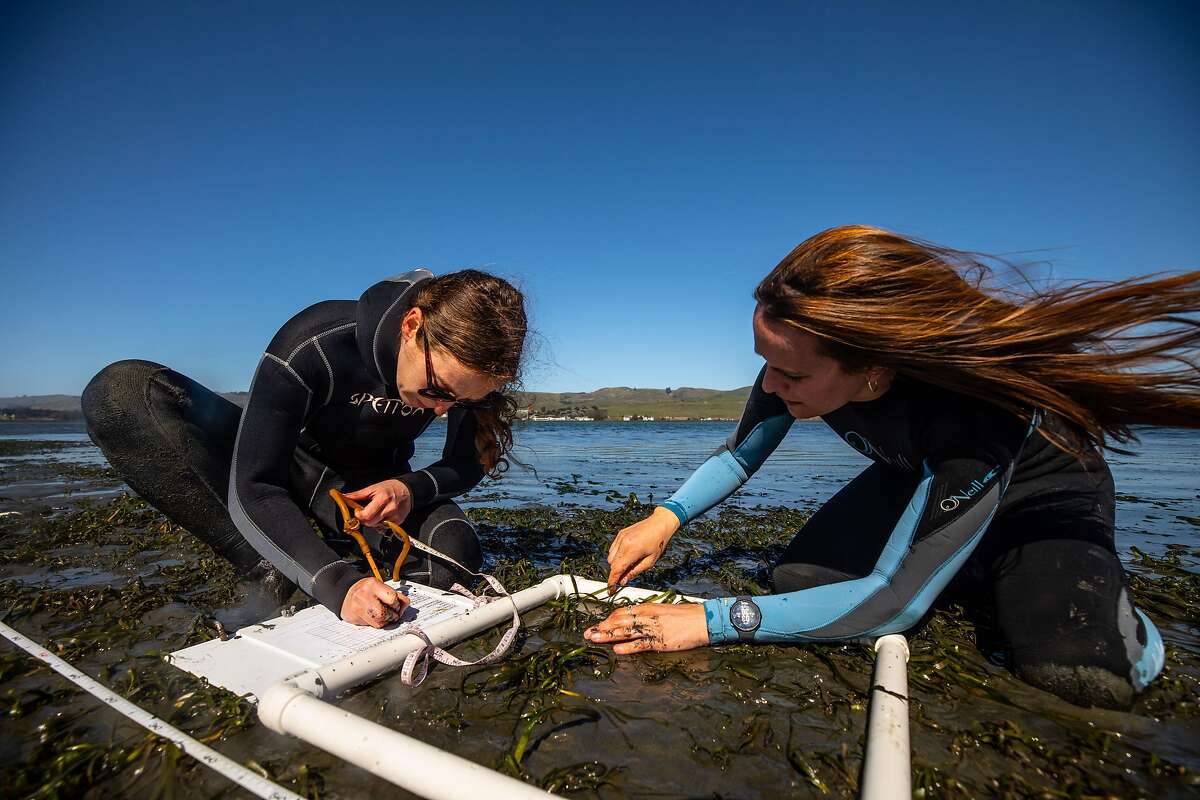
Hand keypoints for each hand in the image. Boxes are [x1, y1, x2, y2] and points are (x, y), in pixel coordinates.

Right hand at [340, 577, 410, 627]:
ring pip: (379, 622)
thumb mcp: (379, 586)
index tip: (397, 604)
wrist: (345, 593)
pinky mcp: (355, 617)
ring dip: (386, 621)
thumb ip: (394, 594)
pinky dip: (378, 623)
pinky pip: (372, 625)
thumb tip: (405, 604)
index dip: (397, 604)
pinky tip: (377, 618)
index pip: (392, 597)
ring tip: (385, 615)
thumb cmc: (365, 590)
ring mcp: (358, 607)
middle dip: (392, 615)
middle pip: (385, 613)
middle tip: (393, 612)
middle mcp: (364, 595)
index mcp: (373, 584)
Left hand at [343, 479, 412, 527]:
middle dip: (364, 519)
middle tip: (365, 512)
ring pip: (376, 527)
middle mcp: (390, 509)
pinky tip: (382, 516)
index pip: (366, 515)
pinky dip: (380, 523)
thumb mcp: (373, 488)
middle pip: (370, 523)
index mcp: (382, 499)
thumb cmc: (389, 488)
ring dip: (372, 522)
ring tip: (375, 512)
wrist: (407, 490)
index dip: (359, 515)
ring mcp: (395, 517)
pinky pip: (384, 528)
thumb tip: (343, 497)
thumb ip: (357, 495)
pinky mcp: (399, 522)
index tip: (358, 510)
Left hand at [583, 603, 708, 653]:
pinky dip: (628, 647)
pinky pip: (641, 644)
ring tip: (594, 638)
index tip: (599, 624)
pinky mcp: (660, 641)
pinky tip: (617, 649)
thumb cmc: (684, 615)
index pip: (622, 612)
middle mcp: (647, 617)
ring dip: (608, 635)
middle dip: (602, 627)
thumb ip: (647, 615)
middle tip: (588, 633)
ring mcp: (652, 629)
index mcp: (647, 608)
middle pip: (619, 621)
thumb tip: (633, 620)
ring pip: (625, 631)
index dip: (608, 619)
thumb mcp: (662, 611)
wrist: (702, 620)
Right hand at [606, 507, 679, 588]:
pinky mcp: (620, 534)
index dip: (612, 580)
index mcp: (631, 550)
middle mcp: (623, 543)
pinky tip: (627, 555)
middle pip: (612, 564)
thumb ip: (634, 572)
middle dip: (616, 572)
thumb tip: (623, 581)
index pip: (617, 569)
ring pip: (610, 557)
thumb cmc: (658, 543)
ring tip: (629, 564)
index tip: (610, 589)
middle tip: (624, 578)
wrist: (660, 523)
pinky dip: (616, 555)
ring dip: (616, 564)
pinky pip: (613, 549)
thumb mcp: (650, 561)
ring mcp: (620, 537)